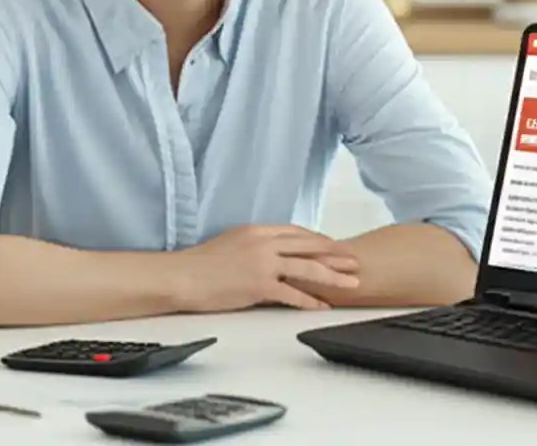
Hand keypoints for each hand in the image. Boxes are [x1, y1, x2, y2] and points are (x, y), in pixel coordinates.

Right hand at [171, 225, 360, 311]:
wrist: (182, 277)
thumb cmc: (200, 264)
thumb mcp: (231, 242)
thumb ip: (255, 245)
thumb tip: (271, 254)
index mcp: (257, 230)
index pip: (296, 232)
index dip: (318, 240)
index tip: (333, 246)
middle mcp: (264, 243)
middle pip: (308, 246)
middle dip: (335, 254)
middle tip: (354, 260)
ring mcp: (263, 264)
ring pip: (307, 268)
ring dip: (333, 276)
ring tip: (351, 283)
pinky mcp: (259, 285)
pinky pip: (292, 293)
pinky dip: (310, 300)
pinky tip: (322, 306)